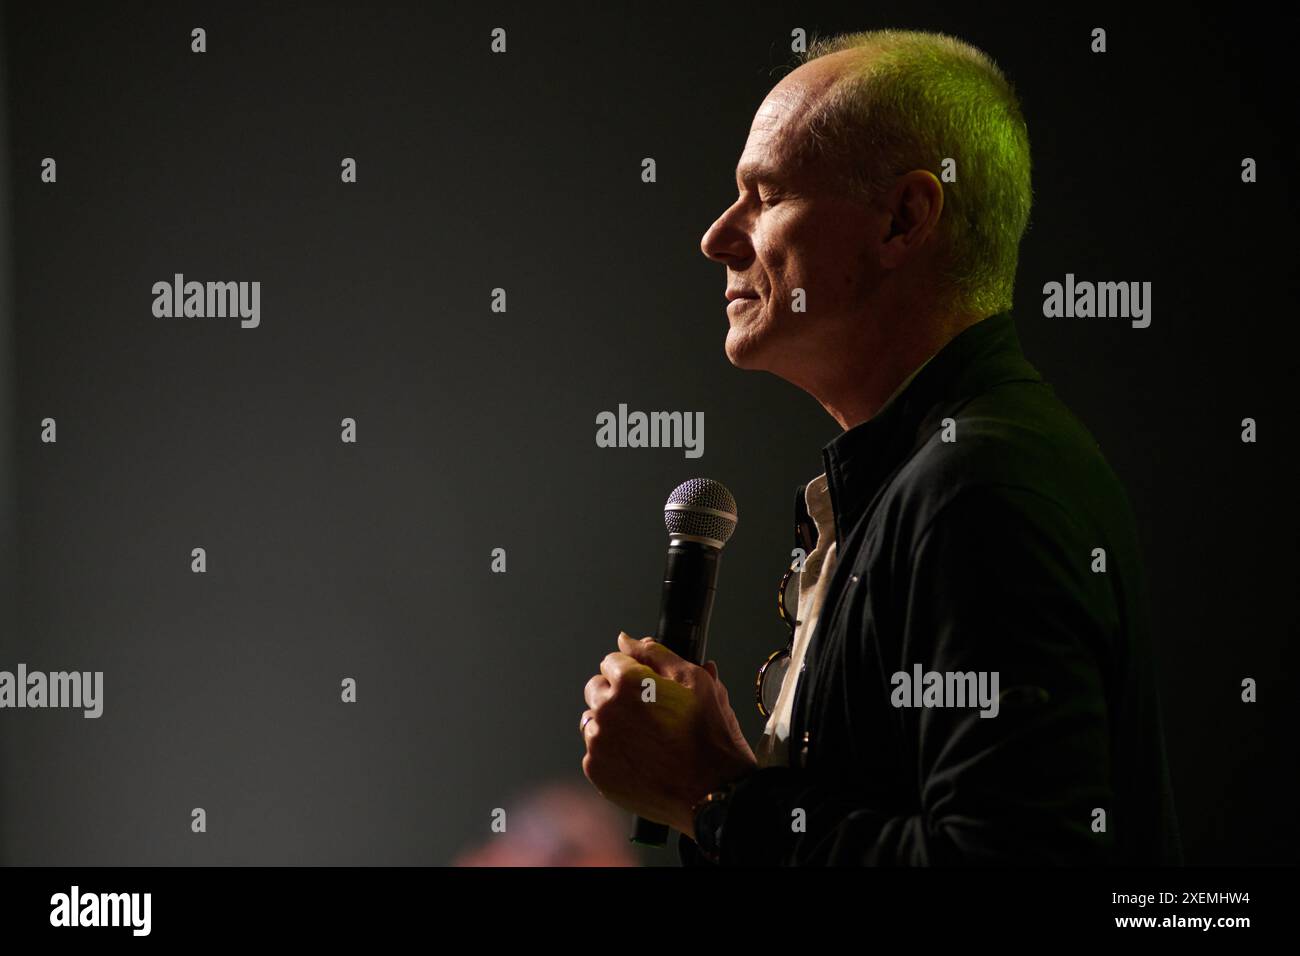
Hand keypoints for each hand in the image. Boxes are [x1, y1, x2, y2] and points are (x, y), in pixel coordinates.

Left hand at [580, 632, 756, 837]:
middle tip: (647, 713)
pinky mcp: (597, 770)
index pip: (612, 661)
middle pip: (596, 689)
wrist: (713, 791)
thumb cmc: (709, 735)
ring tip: (645, 738)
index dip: (632, 671)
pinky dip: (612, 753)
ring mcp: (599, 742)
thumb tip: (626, 639)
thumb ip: (655, 654)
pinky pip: (595, 752)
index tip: (647, 687)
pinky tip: (640, 758)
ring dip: (612, 723)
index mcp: (629, 682)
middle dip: (616, 695)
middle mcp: (607, 710)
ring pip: (593, 721)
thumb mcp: (694, 681)